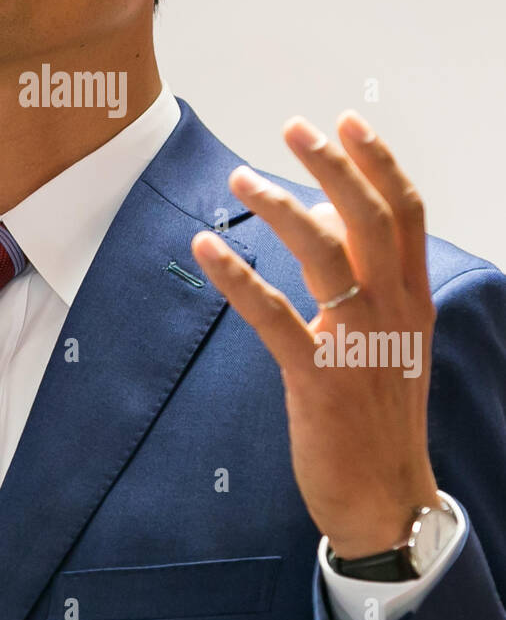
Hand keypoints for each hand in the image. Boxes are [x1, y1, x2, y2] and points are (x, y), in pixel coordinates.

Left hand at [191, 111, 439, 557]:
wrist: (387, 498)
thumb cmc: (381, 415)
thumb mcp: (392, 343)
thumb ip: (370, 284)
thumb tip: (325, 225)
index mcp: (412, 300)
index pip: (406, 213)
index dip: (379, 162)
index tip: (349, 122)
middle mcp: (392, 313)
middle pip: (369, 218)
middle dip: (332, 165)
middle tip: (294, 127)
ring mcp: (358, 344)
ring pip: (325, 254)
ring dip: (282, 208)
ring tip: (242, 177)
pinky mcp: (318, 378)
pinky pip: (273, 314)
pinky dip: (237, 275)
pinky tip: (207, 247)